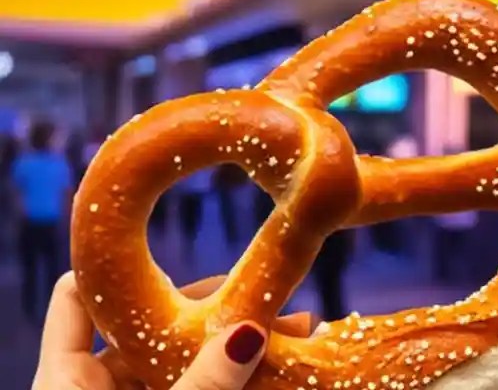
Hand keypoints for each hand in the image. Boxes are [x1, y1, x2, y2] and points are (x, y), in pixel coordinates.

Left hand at [34, 273, 313, 389]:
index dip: (122, 269)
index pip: (78, 299)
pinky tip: (284, 378)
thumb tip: (247, 331)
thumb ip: (205, 387)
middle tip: (282, 309)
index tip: (179, 251)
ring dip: (239, 353)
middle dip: (219, 315)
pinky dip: (237, 385)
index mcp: (65, 383)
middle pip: (152, 331)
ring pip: (186, 368)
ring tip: (303, 340)